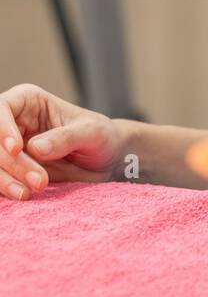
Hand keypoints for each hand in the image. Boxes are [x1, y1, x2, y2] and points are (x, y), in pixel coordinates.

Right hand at [0, 83, 121, 200]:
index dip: (2, 128)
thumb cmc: (101, 136)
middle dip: (11, 162)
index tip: (17, 149)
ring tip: (29, 192)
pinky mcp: (12, 170)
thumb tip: (35, 148)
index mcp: (29, 101)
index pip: (2, 107)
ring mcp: (8, 148)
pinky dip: (5, 188)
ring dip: (5, 179)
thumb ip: (65, 138)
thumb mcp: (91, 132)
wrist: (108, 162)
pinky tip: (22, 195)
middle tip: (39, 181)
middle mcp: (14, 122)